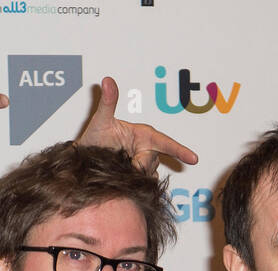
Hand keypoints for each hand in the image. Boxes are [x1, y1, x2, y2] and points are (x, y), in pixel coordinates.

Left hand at [77, 77, 198, 172]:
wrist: (84, 160)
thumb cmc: (93, 138)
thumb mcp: (100, 121)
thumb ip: (107, 103)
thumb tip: (107, 81)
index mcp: (144, 134)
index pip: (166, 142)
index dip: (180, 150)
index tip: (193, 159)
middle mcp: (147, 148)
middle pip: (153, 162)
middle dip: (139, 165)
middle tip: (121, 161)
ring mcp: (143, 163)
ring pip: (149, 174)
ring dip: (136, 174)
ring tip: (119, 167)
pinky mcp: (138, 176)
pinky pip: (144, 182)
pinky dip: (137, 183)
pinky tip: (126, 179)